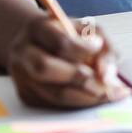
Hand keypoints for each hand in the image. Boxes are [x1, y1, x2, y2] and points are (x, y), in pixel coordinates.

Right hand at [7, 14, 131, 108]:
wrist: (36, 42)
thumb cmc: (67, 34)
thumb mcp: (87, 29)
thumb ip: (103, 46)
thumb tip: (108, 74)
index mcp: (37, 28)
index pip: (58, 42)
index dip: (82, 50)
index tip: (99, 48)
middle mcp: (23, 52)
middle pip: (46, 69)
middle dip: (81, 78)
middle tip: (107, 84)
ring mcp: (22, 76)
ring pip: (53, 94)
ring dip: (86, 97)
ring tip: (109, 94)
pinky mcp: (26, 95)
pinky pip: (55, 104)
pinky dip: (80, 102)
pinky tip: (97, 97)